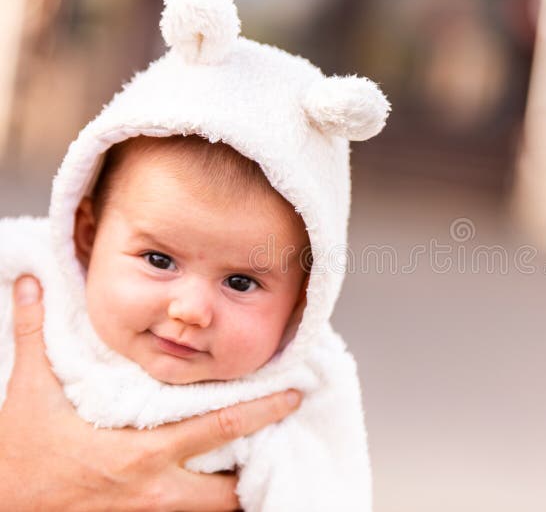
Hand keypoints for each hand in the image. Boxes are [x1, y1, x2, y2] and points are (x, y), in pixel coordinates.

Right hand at [0, 275, 301, 511]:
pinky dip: (207, 505)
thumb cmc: (20, 455)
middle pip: (233, 490)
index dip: (264, 411)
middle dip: (261, 468)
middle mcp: (156, 490)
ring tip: (254, 466)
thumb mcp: (28, 391)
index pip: (222, 426)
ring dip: (236, 492)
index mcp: (143, 450)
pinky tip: (215, 487)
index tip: (294, 395)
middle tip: (281, 440)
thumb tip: (30, 280)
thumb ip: (36, 333)